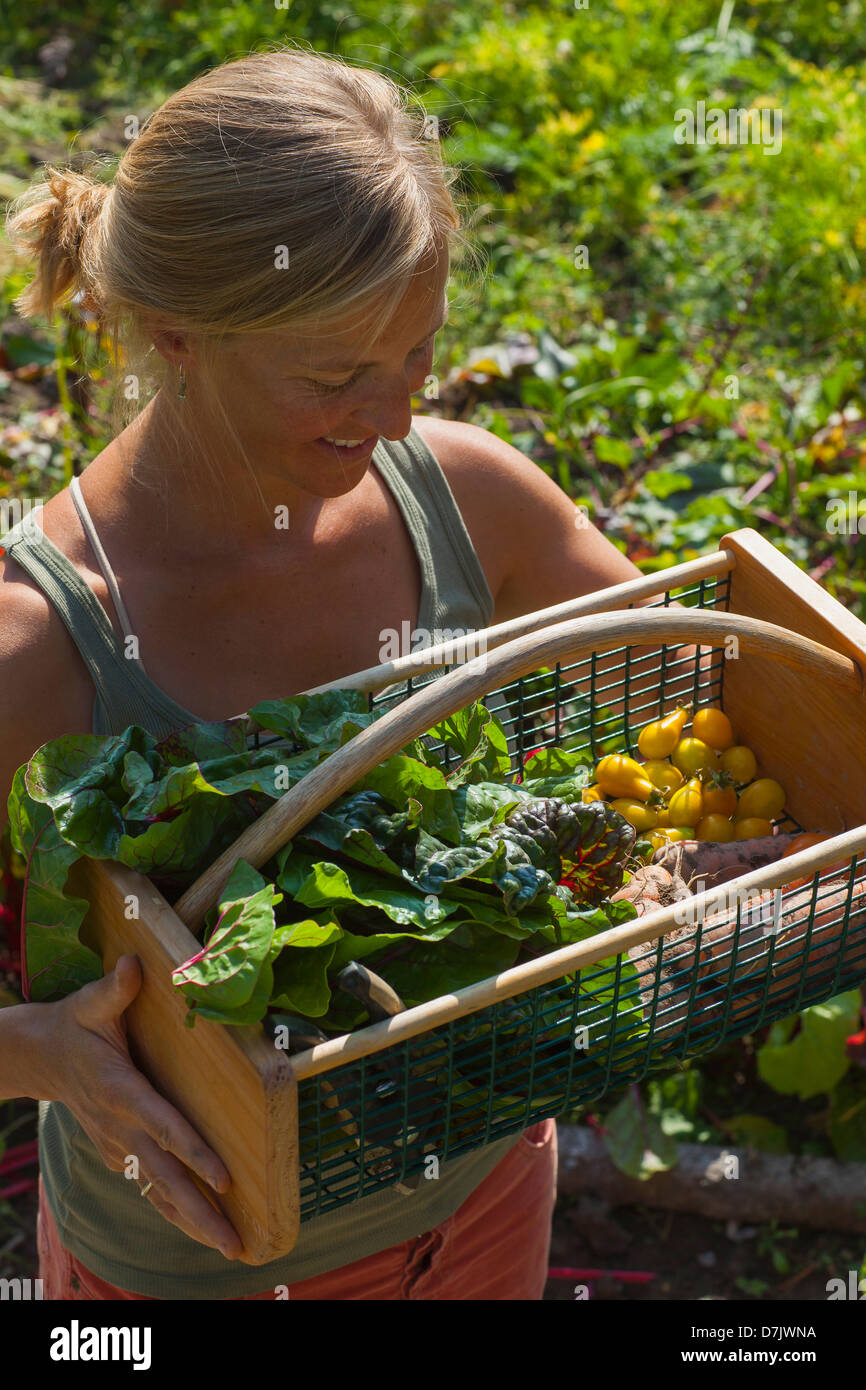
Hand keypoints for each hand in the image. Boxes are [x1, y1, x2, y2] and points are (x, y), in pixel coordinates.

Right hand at [42, 954, 243, 1259]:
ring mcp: (118, 1146)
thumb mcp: (90, 1003)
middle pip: (165, 1177)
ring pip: (158, 1192)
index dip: (194, 1153)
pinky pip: (149, 1188)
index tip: (224, 1178)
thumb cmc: (74, 1024)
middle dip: (201, 1211)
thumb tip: (133, 966)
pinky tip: (202, 1232)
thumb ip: (115, 989)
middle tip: (235, 1242)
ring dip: (193, 1223)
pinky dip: (175, 1212)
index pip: (164, 1126)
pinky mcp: (118, 1153)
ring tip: (230, 1247)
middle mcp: (120, 1128)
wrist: (38, 1056)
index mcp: (121, 1091)